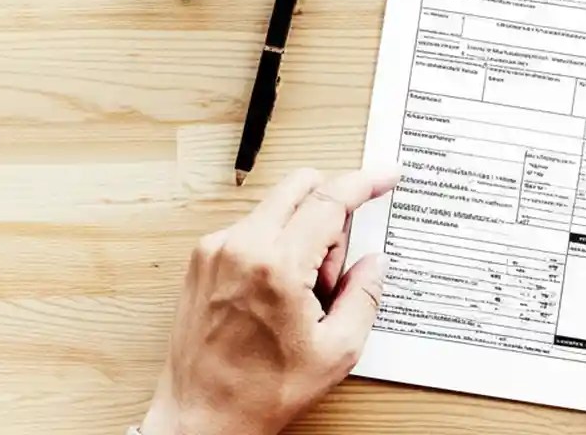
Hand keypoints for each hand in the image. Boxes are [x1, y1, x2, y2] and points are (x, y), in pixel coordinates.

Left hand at [141, 167, 399, 434]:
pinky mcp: (202, 259)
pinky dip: (278, 245)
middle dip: (333, 209)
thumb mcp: (336, 351)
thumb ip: (364, 296)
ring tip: (304, 293)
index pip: (329, 199)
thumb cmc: (258, 393)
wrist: (200, 418)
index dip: (365, 182)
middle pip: (300, 186)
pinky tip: (280, 292)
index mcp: (276, 266)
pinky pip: (254, 228)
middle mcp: (240, 247)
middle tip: (338, 263)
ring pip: (279, 207)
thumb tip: (374, 263)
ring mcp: (215, 250)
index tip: (385, 175)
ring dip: (304, 232)